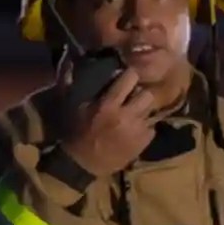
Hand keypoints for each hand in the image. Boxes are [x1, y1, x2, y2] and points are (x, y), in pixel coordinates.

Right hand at [56, 51, 158, 177]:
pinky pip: (152, 128)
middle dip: (141, 94)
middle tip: (134, 98)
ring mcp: (137, 130)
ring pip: (151, 111)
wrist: (84, 163)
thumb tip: (70, 61)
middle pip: (147, 95)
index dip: (131, 75)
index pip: (130, 79)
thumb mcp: (75, 107)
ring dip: (144, 111)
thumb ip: (74, 83)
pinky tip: (136, 129)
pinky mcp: (143, 143)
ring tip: (136, 113)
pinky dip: (146, 127)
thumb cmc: (77, 133)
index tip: (129, 76)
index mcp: (108, 105)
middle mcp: (126, 116)